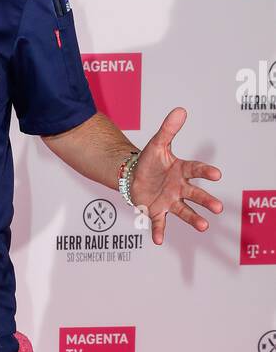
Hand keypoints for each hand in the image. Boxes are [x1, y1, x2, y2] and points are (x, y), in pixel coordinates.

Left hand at [129, 107, 222, 245]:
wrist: (133, 175)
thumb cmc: (149, 161)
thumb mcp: (156, 144)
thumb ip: (168, 130)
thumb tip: (180, 110)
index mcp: (181, 170)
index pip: (196, 170)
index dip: (205, 171)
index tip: (217, 174)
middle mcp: (179, 188)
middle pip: (195, 194)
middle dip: (206, 201)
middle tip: (218, 208)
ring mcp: (169, 201)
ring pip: (183, 211)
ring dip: (193, 219)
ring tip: (203, 226)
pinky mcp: (156, 211)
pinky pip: (158, 223)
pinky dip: (159, 232)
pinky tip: (158, 241)